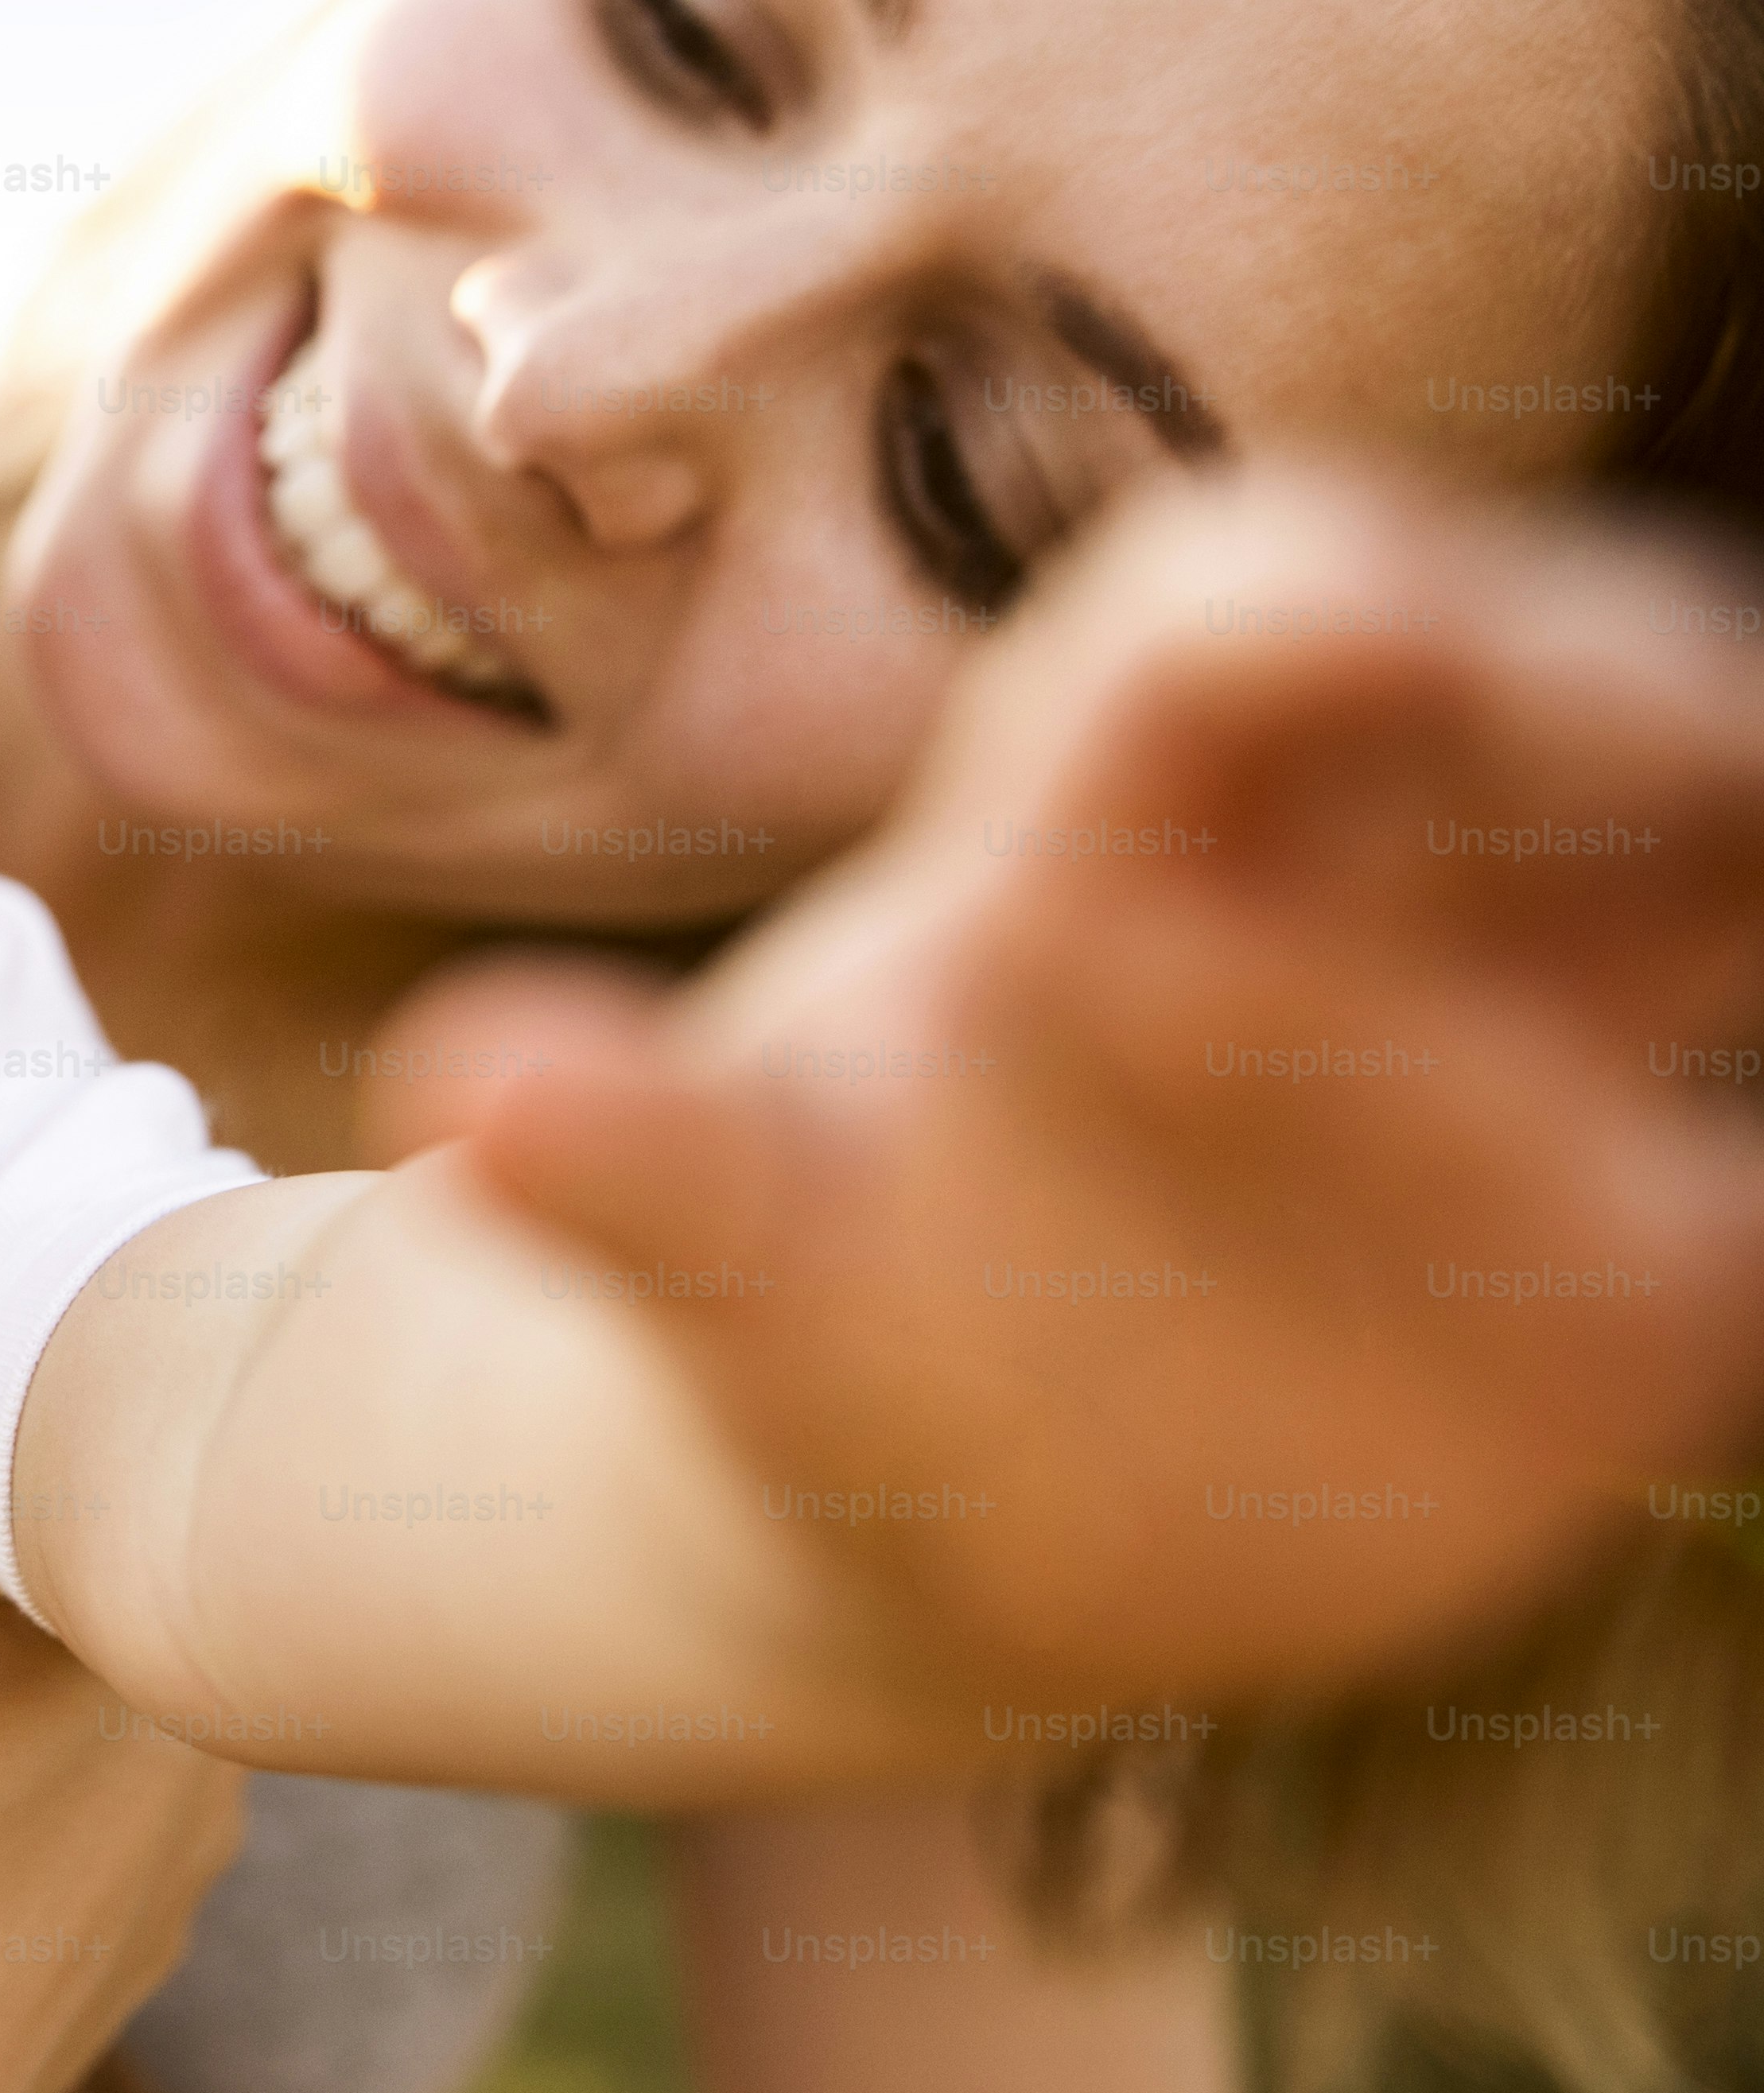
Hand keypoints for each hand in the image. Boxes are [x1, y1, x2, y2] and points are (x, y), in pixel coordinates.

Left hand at [376, 467, 1763, 1701]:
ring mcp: (1489, 1071)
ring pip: (1687, 884)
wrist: (915, 1487)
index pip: (1217, 631)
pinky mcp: (1602, 1274)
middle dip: (1606, 679)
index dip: (1299, 604)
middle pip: (1511, 698)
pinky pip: (1739, 1208)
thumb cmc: (806, 1291)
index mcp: (1093, 847)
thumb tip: (457, 1084)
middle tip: (1689, 739)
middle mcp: (1325, 909)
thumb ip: (625, 1167)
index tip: (1368, 614)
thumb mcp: (706, 1241)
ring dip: (1738, 848)